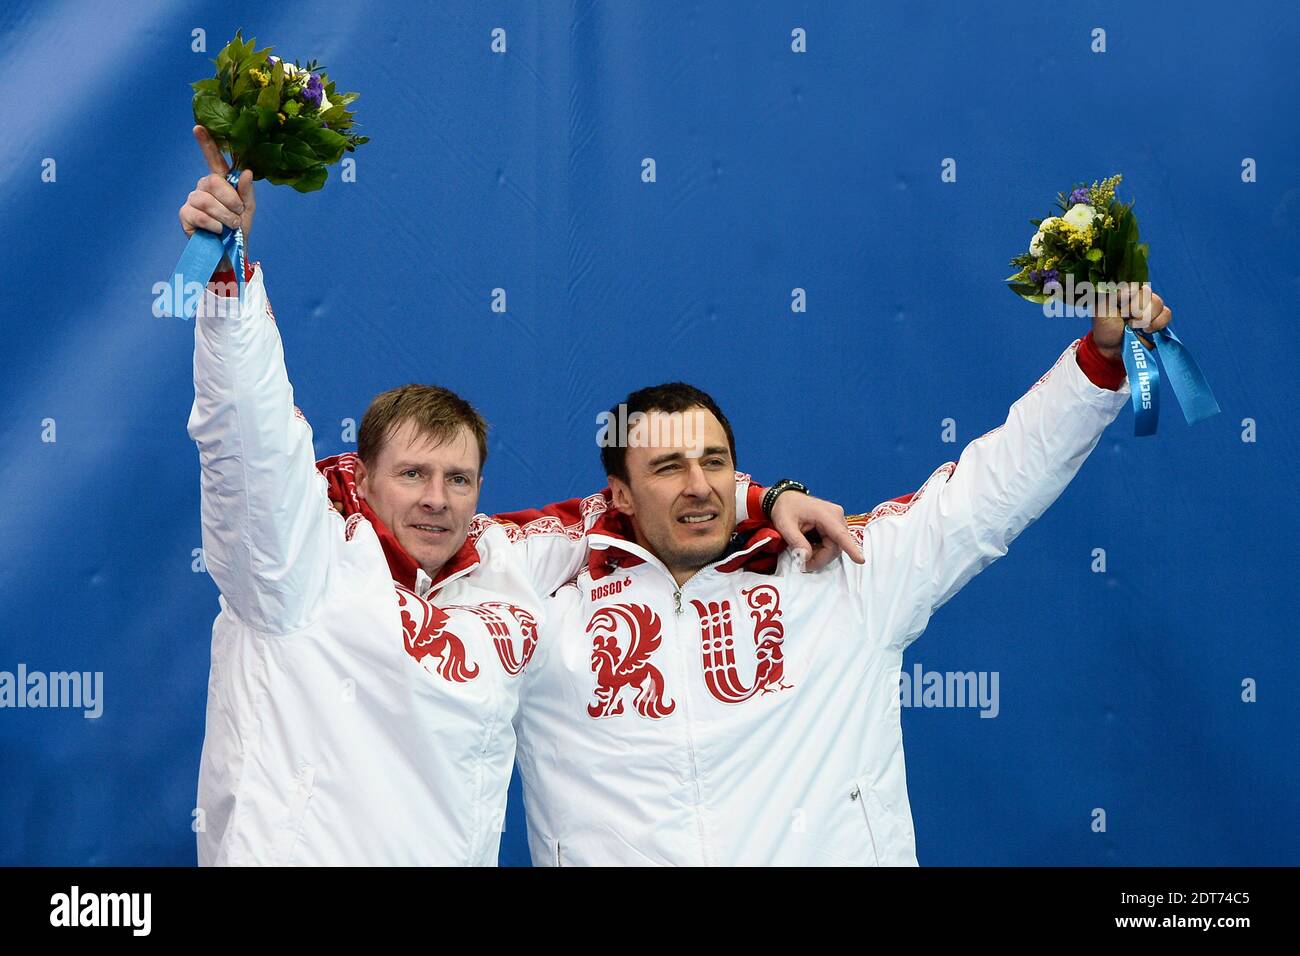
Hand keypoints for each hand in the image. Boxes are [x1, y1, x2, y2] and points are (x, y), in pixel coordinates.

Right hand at [178, 126, 255, 252]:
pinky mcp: (185, 215)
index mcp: (221, 181)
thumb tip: (246, 171)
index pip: (213, 158)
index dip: (206, 143)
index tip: (198, 127)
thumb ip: (247, 191)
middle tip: (238, 214)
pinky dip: (212, 224)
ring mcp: (193, 200)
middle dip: (230, 200)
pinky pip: (198, 214)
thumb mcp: (248, 209)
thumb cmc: (238, 228)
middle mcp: (204, 187)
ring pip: (206, 200)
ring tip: (230, 225)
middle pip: (213, 182)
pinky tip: (217, 231)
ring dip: (224, 215)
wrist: (230, 252)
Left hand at [770, 492, 864, 571]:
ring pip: (835, 546)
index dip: (851, 548)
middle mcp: (836, 515)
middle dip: (821, 558)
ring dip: (821, 554)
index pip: (840, 535)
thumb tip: (807, 557)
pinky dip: (822, 548)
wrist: (784, 498)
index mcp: (825, 514)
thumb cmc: (784, 509)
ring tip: (804, 553)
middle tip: (803, 564)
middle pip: (836, 546)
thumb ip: (796, 542)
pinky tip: (810, 545)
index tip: (860, 560)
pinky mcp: (835, 523)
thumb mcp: (785, 526)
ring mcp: (837, 519)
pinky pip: (833, 541)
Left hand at [1093, 284, 1171, 357]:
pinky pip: (1166, 314)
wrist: (1112, 348)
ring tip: (1135, 327)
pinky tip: (1146, 330)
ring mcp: (1150, 305)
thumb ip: (1112, 296)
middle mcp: (1138, 295)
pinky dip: (1158, 323)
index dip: (1131, 298)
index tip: (1123, 310)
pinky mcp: (1159, 317)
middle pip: (1147, 294)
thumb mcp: (1101, 311)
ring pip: (1158, 303)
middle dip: (1138, 311)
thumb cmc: (1105, 328)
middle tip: (1128, 322)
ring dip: (1147, 318)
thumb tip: (1131, 290)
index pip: (1134, 285)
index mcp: (1124, 290)